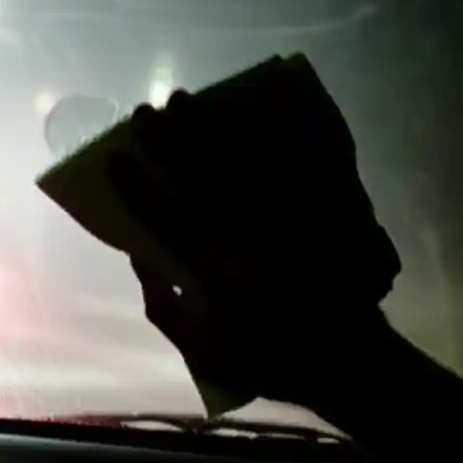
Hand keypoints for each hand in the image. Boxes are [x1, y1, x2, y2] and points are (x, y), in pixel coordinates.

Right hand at [111, 100, 397, 410]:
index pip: (162, 219)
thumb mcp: (202, 347)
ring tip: (189, 102)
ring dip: (210, 123)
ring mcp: (292, 217)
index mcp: (217, 275)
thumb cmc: (269, 357)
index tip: (115, 159)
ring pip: (245, 156)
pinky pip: (307, 155)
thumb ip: (162, 307)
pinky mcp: (328, 207)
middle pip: (200, 174)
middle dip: (166, 139)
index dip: (134, 186)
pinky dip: (283, 126)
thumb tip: (139, 258)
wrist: (348, 360)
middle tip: (146, 112)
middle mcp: (251, 237)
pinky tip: (260, 105)